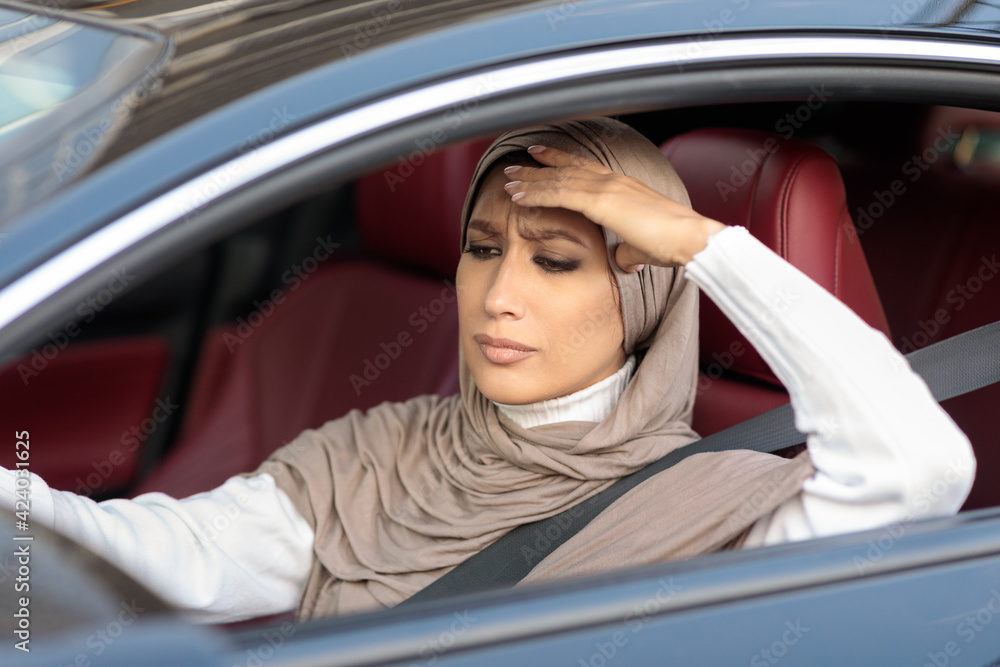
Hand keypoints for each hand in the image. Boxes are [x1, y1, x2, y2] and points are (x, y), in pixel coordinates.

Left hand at [502, 145, 725, 269]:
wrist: (691, 239)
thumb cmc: (675, 244)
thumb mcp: (643, 248)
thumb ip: (628, 252)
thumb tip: (622, 261)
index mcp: (623, 187)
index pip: (585, 169)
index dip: (560, 162)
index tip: (539, 158)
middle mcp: (613, 181)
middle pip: (567, 169)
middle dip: (538, 167)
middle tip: (514, 166)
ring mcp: (607, 188)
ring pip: (559, 179)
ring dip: (530, 180)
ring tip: (508, 180)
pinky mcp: (602, 202)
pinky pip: (561, 194)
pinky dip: (537, 194)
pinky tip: (519, 197)